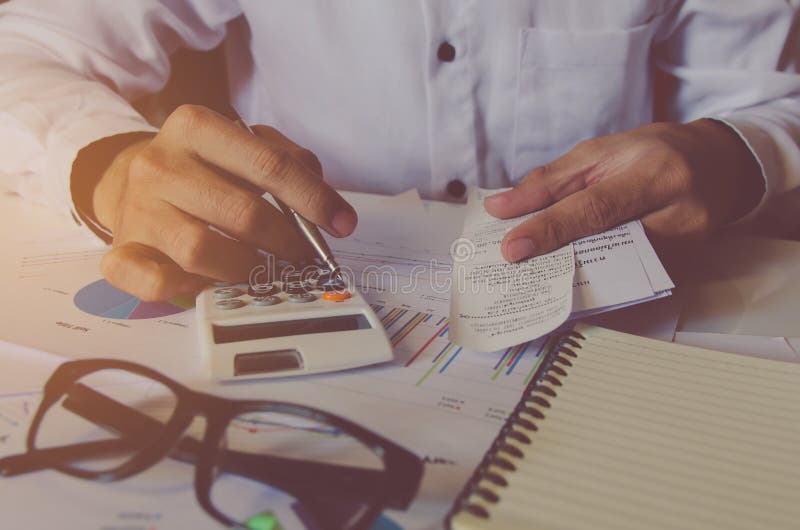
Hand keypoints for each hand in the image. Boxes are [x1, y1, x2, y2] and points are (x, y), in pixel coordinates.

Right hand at [91, 105, 356, 300]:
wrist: (128, 179)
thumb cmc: (202, 166)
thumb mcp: (242, 143)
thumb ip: (287, 160)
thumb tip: (325, 203)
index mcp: (195, 127)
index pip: (269, 164)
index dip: (313, 198)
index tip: (343, 223)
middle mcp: (159, 164)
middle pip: (242, 212)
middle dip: (287, 241)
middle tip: (305, 255)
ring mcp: (137, 209)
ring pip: (201, 250)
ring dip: (245, 267)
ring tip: (262, 268)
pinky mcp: (122, 250)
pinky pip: (156, 283)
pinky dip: (190, 288)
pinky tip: (210, 280)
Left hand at [484, 119, 763, 261]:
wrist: (718, 165)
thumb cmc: (651, 154)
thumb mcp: (600, 152)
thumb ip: (551, 181)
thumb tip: (503, 207)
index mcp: (655, 173)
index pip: (595, 208)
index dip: (551, 229)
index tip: (512, 248)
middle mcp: (678, 214)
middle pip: (606, 247)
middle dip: (555, 258)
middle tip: (515, 267)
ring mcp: (686, 247)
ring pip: (615, 271)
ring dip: (570, 275)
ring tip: (533, 274)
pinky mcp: (683, 268)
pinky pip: (627, 281)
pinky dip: (593, 281)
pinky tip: (566, 279)